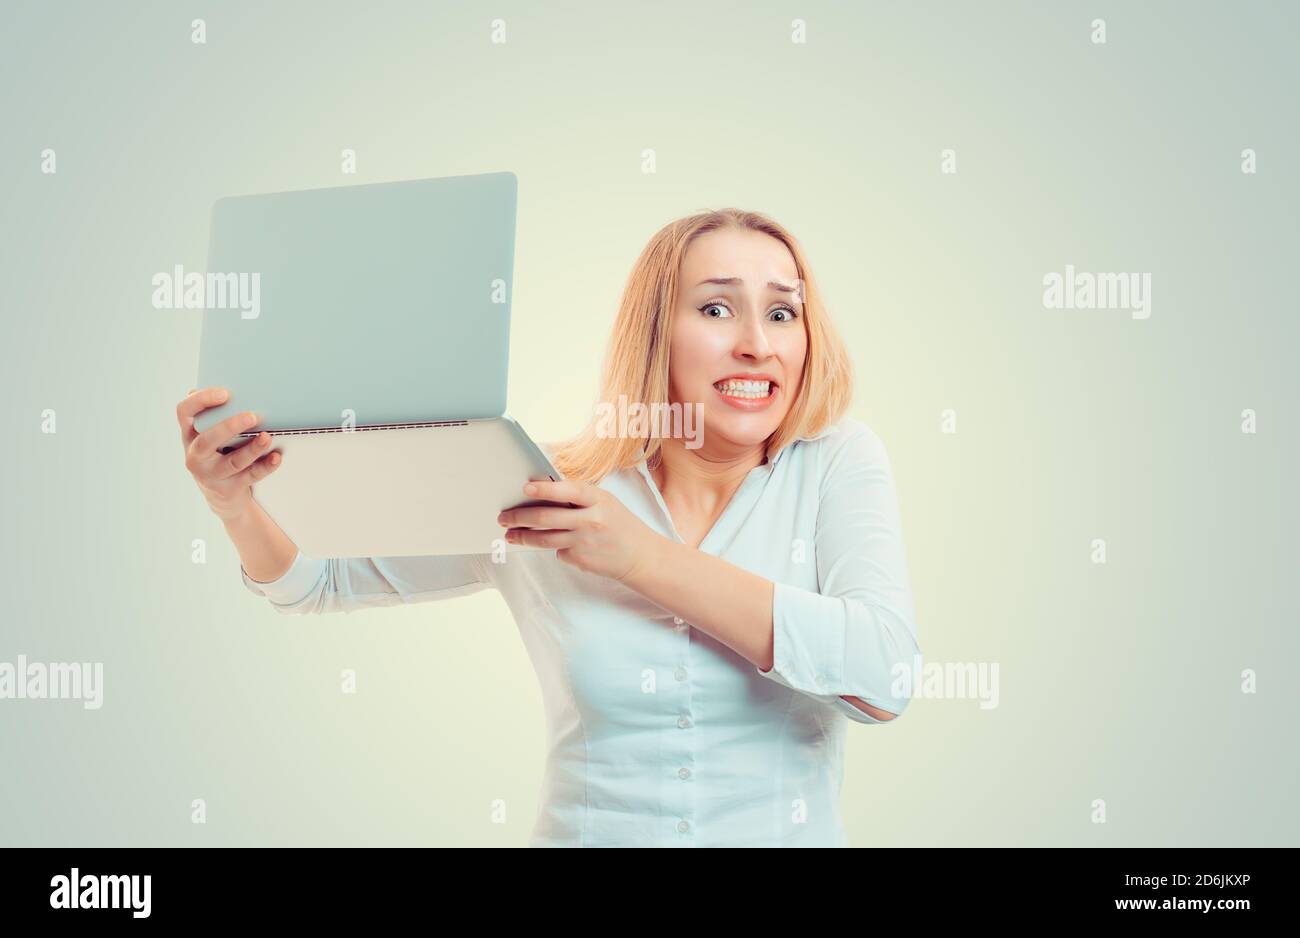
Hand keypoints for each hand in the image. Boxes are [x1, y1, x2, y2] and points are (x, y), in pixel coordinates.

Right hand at [177, 387, 281, 521]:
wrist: (222, 496)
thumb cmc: (219, 453)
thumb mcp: (211, 434)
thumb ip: (216, 413)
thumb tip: (235, 386)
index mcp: (189, 434)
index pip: (184, 412)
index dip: (201, 401)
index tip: (224, 393)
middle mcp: (195, 455)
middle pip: (207, 440)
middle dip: (229, 427)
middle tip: (252, 416)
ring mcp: (210, 474)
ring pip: (232, 462)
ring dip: (252, 449)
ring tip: (268, 437)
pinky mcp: (228, 489)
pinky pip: (250, 477)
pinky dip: (265, 466)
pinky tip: (276, 457)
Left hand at [497, 480, 663, 581]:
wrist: (640, 556)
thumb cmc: (619, 523)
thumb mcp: (605, 502)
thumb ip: (578, 497)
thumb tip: (542, 493)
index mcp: (598, 500)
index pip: (567, 491)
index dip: (544, 489)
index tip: (524, 487)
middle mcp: (591, 521)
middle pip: (546, 518)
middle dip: (519, 517)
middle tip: (503, 517)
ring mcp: (584, 542)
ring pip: (544, 539)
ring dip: (523, 537)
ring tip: (510, 535)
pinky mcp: (580, 560)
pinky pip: (557, 551)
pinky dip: (553, 547)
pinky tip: (557, 544)